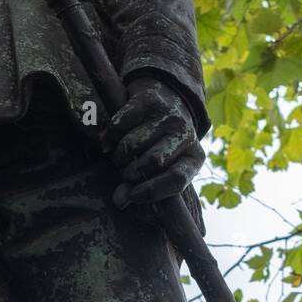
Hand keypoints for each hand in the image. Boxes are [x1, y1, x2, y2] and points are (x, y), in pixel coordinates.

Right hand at [101, 76, 204, 208]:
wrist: (167, 101)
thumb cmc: (161, 146)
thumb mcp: (160, 170)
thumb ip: (140, 188)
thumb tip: (119, 202)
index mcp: (194, 157)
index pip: (177, 178)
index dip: (152, 190)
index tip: (132, 196)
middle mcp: (186, 134)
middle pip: (153, 162)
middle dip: (131, 173)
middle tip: (124, 172)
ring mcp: (169, 114)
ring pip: (132, 145)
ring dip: (119, 157)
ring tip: (119, 158)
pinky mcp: (149, 100)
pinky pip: (120, 125)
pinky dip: (109, 138)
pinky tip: (107, 144)